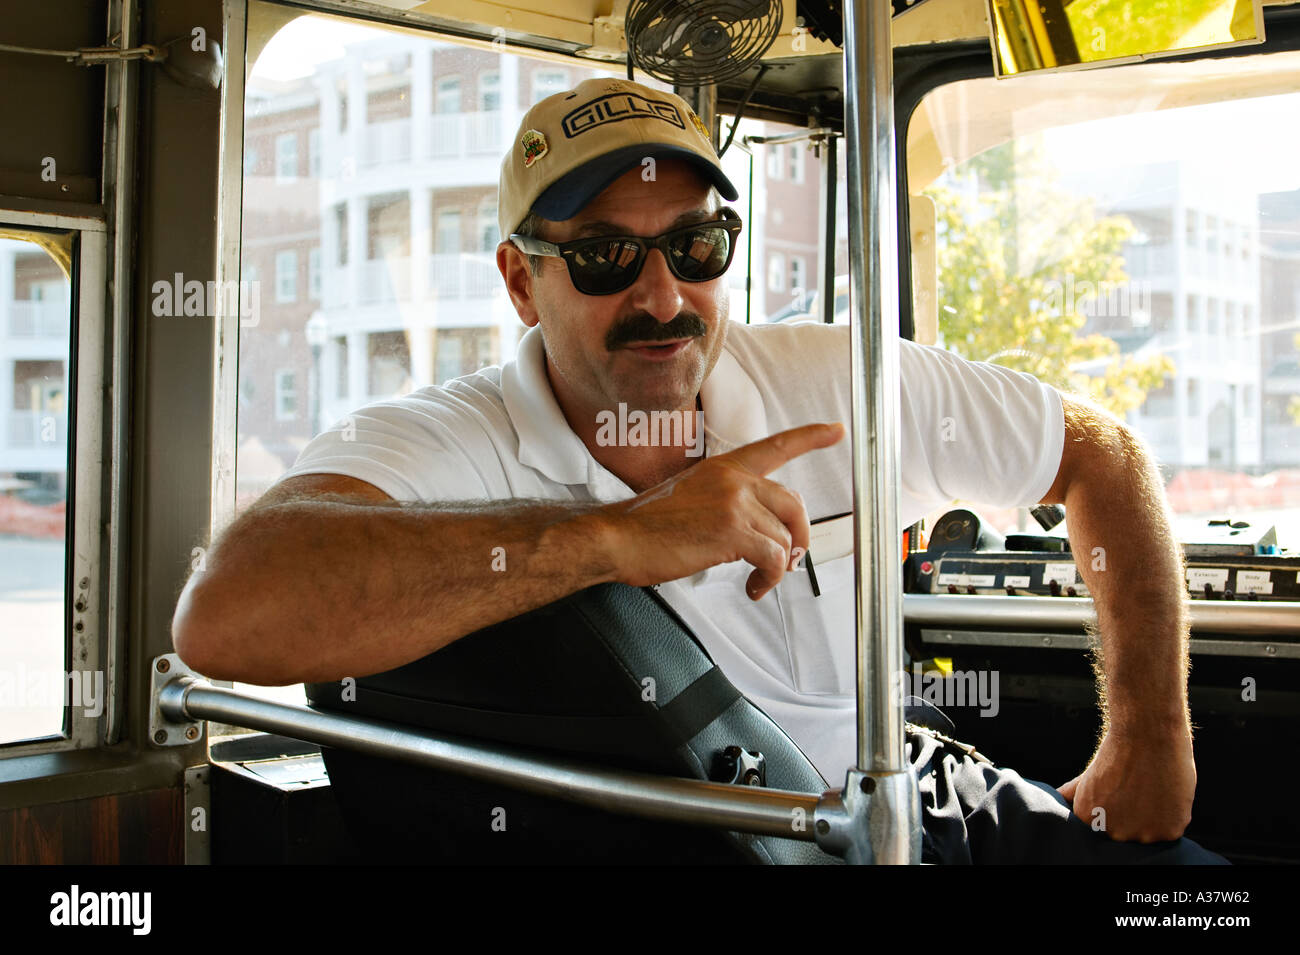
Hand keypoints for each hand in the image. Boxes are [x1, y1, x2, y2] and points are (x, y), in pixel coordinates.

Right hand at [599, 422, 844, 599]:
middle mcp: (734, 479)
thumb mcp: (691, 496)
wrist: (619, 539)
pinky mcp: (733, 531)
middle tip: (789, 559)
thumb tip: (757, 526)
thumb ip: (727, 500)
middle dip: (799, 536)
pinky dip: (770, 579)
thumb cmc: (648, 527)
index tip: (837, 430)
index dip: (811, 437)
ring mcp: (734, 502)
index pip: (776, 446)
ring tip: (758, 580)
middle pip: (793, 503)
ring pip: (784, 537)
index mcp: (724, 467)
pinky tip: (754, 587)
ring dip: (778, 567)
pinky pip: (774, 559)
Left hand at [1057, 726, 1196, 841]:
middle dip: (1132, 816)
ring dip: (1152, 818)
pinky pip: (1170, 830)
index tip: (1121, 793)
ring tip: (1151, 788)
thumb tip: (1059, 796)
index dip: (1113, 810)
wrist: (1147, 734)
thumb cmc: (1120, 750)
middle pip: (1125, 833)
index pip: (1101, 827)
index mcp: (1088, 818)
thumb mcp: (1092, 774)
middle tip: (1137, 788)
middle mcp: (1112, 832)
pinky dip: (1172, 815)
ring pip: (1148, 833)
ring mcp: (1140, 834)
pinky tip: (1166, 792)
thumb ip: (1077, 791)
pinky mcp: (1167, 832)